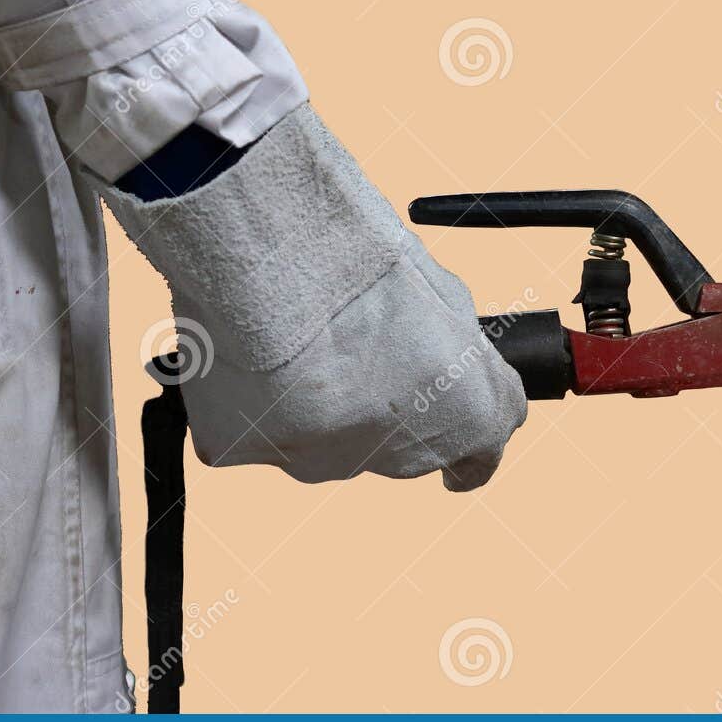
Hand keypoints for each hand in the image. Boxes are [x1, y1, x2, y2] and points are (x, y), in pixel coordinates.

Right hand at [99, 104, 526, 489]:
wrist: (277, 263)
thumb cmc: (365, 260)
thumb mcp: (441, 291)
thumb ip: (451, 338)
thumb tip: (442, 347)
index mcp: (468, 416)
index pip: (480, 457)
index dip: (467, 453)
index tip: (455, 452)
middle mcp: (402, 457)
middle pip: (395, 446)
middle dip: (379, 406)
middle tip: (350, 344)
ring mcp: (322, 461)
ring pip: (321, 440)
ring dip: (313, 401)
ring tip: (290, 333)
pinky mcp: (248, 452)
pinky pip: (250, 429)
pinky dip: (248, 396)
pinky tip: (242, 348)